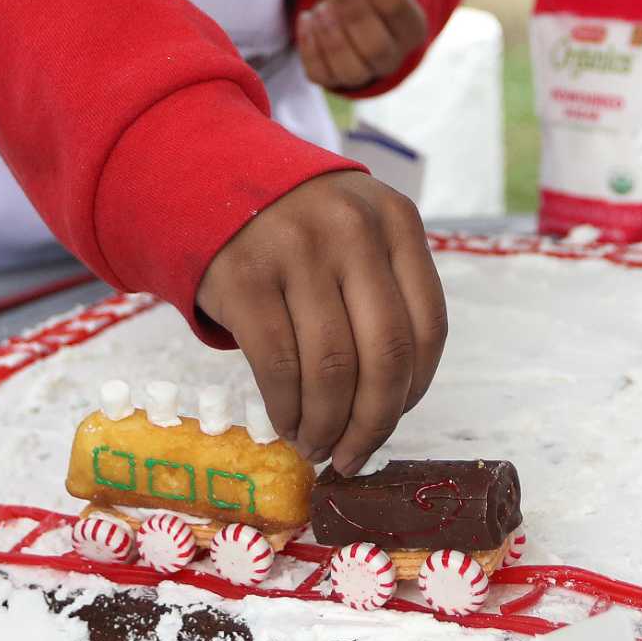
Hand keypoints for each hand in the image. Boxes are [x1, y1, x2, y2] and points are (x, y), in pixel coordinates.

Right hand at [195, 170, 445, 474]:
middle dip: (373, 422)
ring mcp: (296, 249)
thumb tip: (392, 404)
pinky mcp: (243, 277)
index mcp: (397, 221)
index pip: (429, 326)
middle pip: (385, 353)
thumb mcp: (360, 233)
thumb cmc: (300, 228)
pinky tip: (287, 423)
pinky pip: (278, 365)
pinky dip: (287, 410)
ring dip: (327, 424)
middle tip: (354, 455)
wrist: (212, 185)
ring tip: (318, 443)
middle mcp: (353, 229)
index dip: (415, 390)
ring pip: (331, 367)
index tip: (395, 421)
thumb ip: (385, 293)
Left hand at [297, 0, 429, 90]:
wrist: (362, 24)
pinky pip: (321, 74)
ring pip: (351, 67)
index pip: (394, 6)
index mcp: (411, 26)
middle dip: (353, 11)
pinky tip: (306, 20)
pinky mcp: (333, 81)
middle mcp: (392, 56)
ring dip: (332, 37)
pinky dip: (310, 48)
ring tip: (319, 7)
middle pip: (376, 44)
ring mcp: (363, 73)